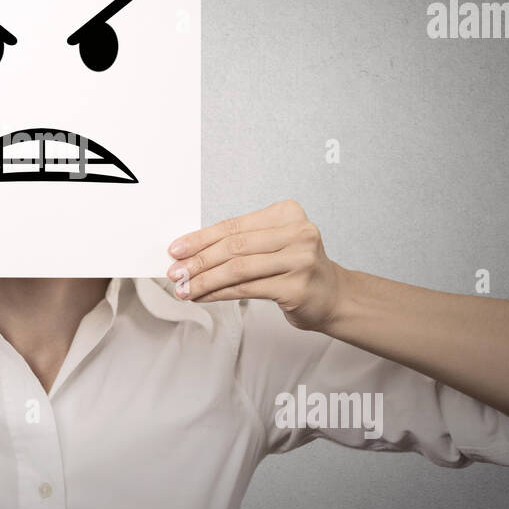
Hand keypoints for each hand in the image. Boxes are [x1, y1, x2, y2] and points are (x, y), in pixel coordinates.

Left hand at [166, 199, 345, 331]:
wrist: (334, 296)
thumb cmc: (295, 268)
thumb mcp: (273, 244)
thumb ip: (239, 242)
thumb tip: (190, 253)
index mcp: (287, 213)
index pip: (233, 225)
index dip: (200, 238)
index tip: (176, 249)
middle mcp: (298, 232)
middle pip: (234, 246)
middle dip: (199, 260)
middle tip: (175, 272)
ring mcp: (300, 260)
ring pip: (238, 269)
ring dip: (205, 280)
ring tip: (184, 288)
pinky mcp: (297, 287)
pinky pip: (247, 289)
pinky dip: (219, 293)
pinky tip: (203, 296)